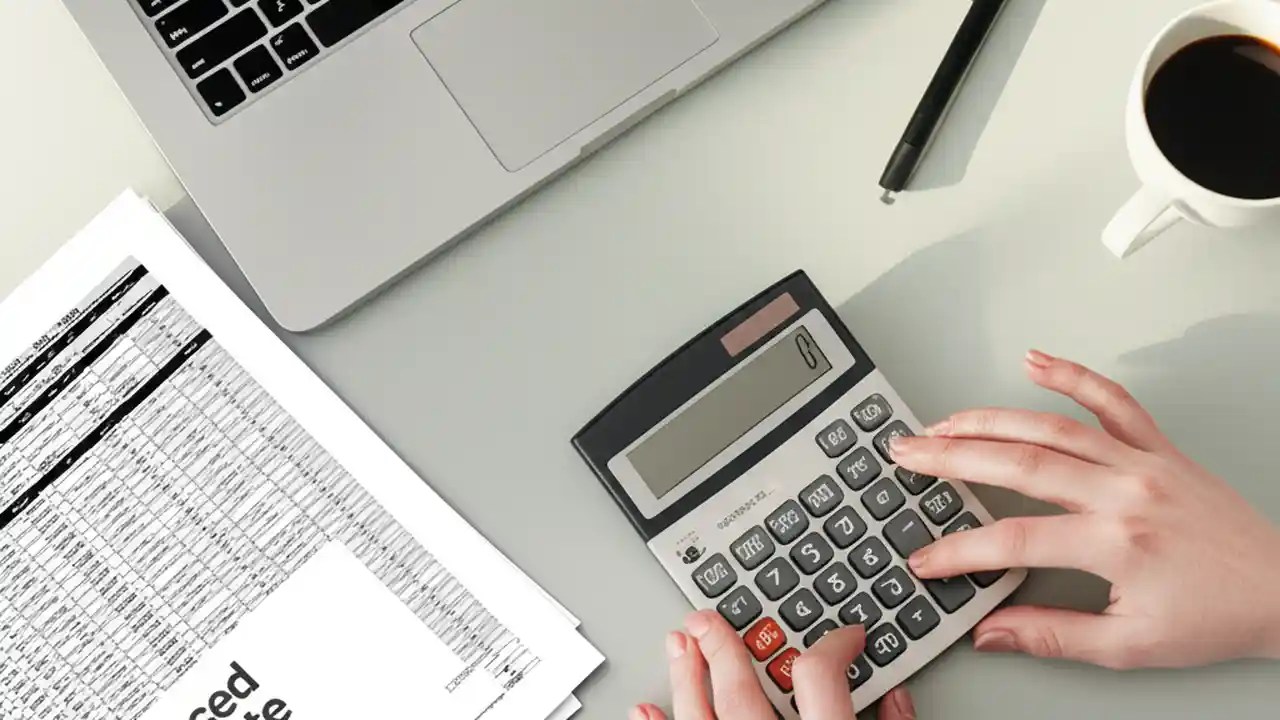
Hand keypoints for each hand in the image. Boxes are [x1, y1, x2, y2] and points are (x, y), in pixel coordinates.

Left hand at [631, 610, 915, 719]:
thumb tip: (895, 697)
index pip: (821, 676)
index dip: (834, 645)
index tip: (845, 637)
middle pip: (740, 691)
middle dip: (724, 647)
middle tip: (707, 618)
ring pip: (699, 717)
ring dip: (686, 677)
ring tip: (676, 643)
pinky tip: (645, 707)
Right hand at [892, 350, 1279, 668]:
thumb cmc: (1216, 618)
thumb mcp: (1129, 646)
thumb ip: (1052, 635)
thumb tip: (990, 631)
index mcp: (1115, 543)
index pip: (1012, 541)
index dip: (958, 551)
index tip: (925, 558)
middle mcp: (1123, 491)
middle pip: (1018, 462)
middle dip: (950, 458)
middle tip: (905, 454)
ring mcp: (1141, 461)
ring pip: (1050, 426)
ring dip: (987, 419)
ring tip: (941, 422)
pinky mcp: (1159, 447)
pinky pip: (1112, 400)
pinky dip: (1072, 375)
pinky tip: (1034, 362)